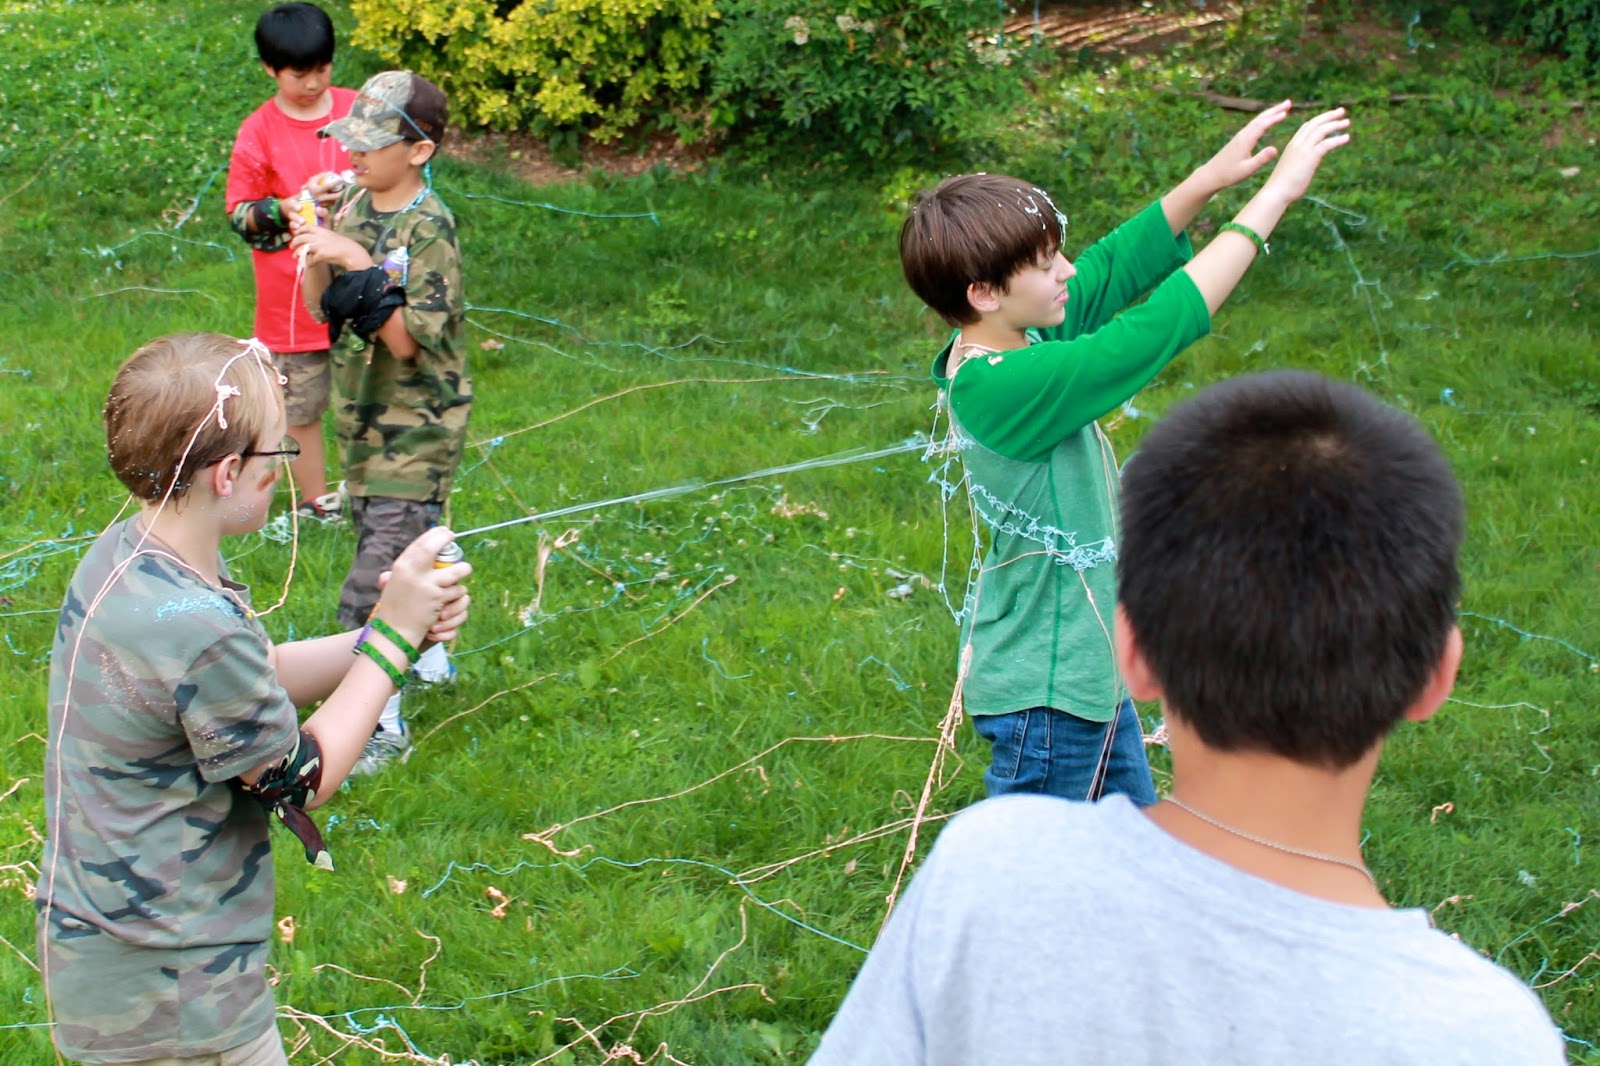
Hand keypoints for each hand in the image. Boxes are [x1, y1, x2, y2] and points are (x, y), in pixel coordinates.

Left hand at [289, 224, 372, 270]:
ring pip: (303, 248)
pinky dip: (309, 263)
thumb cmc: (343, 245)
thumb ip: (322, 237)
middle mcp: (319, 236)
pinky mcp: (321, 254)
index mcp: (322, 230)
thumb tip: (314, 241)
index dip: (300, 230)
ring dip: (298, 253)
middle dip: (295, 242)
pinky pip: (312, 259)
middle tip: (291, 246)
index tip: (296, 233)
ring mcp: (320, 245)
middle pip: (301, 237)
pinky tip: (309, 266)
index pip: (307, 227)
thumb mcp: (332, 236)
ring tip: (295, 257)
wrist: (351, 252)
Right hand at [305, 171, 346, 204]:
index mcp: (317, 190)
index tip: (342, 179)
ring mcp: (324, 204)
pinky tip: (345, 195)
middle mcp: (321, 198)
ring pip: (336, 200)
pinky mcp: (327, 207)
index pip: (328, 186)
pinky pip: (336, 202)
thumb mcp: (313, 179)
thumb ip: (321, 175)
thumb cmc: (311, 186)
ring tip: (349, 190)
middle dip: (343, 192)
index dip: (335, 182)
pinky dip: (341, 199)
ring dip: (343, 196)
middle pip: (335, 196)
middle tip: (349, 187)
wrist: (306, 198)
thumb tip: (331, 173)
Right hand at [371, 528, 471, 649]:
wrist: (394, 633)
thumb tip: (426, 549)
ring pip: (457, 571)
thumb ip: (409, 568)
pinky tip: (451, 598)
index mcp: (401, 567)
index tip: (445, 532)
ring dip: (462, 572)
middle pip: (435, 548)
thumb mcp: (395, 584)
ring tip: (461, 572)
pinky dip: (457, 595)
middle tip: (454, 540)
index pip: (421, 543)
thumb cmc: (395, 608)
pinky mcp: (439, 599)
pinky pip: (458, 591)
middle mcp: (413, 573)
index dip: (436, 534)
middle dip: (447, 541)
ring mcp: (428, 586)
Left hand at [1198, 100, 1291, 193]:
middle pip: (1260, 118)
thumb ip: (1261, 159)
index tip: (1286, 112)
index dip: (1275, 118)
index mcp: (1245, 141)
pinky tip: (1267, 121)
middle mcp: (1242, 135)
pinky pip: (1253, 125)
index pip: (1262, 125)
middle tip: (1289, 102)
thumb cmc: (1229, 175)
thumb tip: (1276, 149)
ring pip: (1257, 120)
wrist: (1210, 175)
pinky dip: (1263, 120)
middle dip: (1275, 109)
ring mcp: (1240, 136)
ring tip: (1282, 108)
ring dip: (1270, 113)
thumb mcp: (1247, 170)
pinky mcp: (1238, 139)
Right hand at [1261, 105, 1350, 204]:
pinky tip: (1347, 138)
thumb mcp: (1292, 169)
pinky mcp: (1310, 157)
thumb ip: (1301, 163)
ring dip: (1336, 125)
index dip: (1318, 120)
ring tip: (1347, 122)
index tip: (1329, 117)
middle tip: (1341, 111)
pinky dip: (1338, 139)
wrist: (1276, 192)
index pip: (1306, 126)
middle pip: (1315, 124)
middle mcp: (1297, 144)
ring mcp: (1303, 149)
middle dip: (1329, 116)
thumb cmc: (1282, 186)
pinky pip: (1327, 144)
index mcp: (1292, 145)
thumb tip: (1309, 166)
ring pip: (1321, 130)